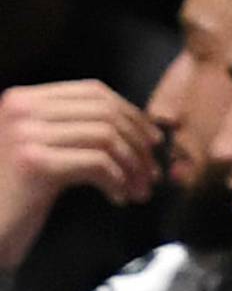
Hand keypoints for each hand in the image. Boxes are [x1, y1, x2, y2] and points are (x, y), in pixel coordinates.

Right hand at [0, 80, 160, 268]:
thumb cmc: (19, 194)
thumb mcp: (46, 148)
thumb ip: (77, 126)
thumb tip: (141, 123)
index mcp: (24, 98)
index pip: (94, 91)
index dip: (131, 113)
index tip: (152, 139)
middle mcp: (22, 109)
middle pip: (105, 113)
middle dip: (138, 142)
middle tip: (153, 171)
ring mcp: (25, 134)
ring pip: (106, 137)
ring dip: (132, 166)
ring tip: (140, 188)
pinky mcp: (33, 163)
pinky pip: (96, 163)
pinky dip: (116, 180)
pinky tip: (118, 198)